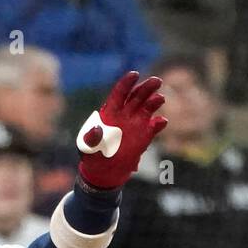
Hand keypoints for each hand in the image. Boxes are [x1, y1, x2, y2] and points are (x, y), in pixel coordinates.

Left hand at [76, 71, 166, 189]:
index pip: (120, 93)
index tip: (134, 75)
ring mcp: (137, 123)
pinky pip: (155, 126)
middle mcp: (125, 113)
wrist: (104, 172)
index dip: (127, 83)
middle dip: (147, 87)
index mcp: (110, 112)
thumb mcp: (86, 147)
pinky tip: (161, 122)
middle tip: (157, 81)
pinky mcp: (145, 135)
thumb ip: (91, 138)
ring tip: (160, 99)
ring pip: (148, 107)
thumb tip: (97, 128)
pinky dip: (159, 123)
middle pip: (137, 96)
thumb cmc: (92, 156)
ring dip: (155, 101)